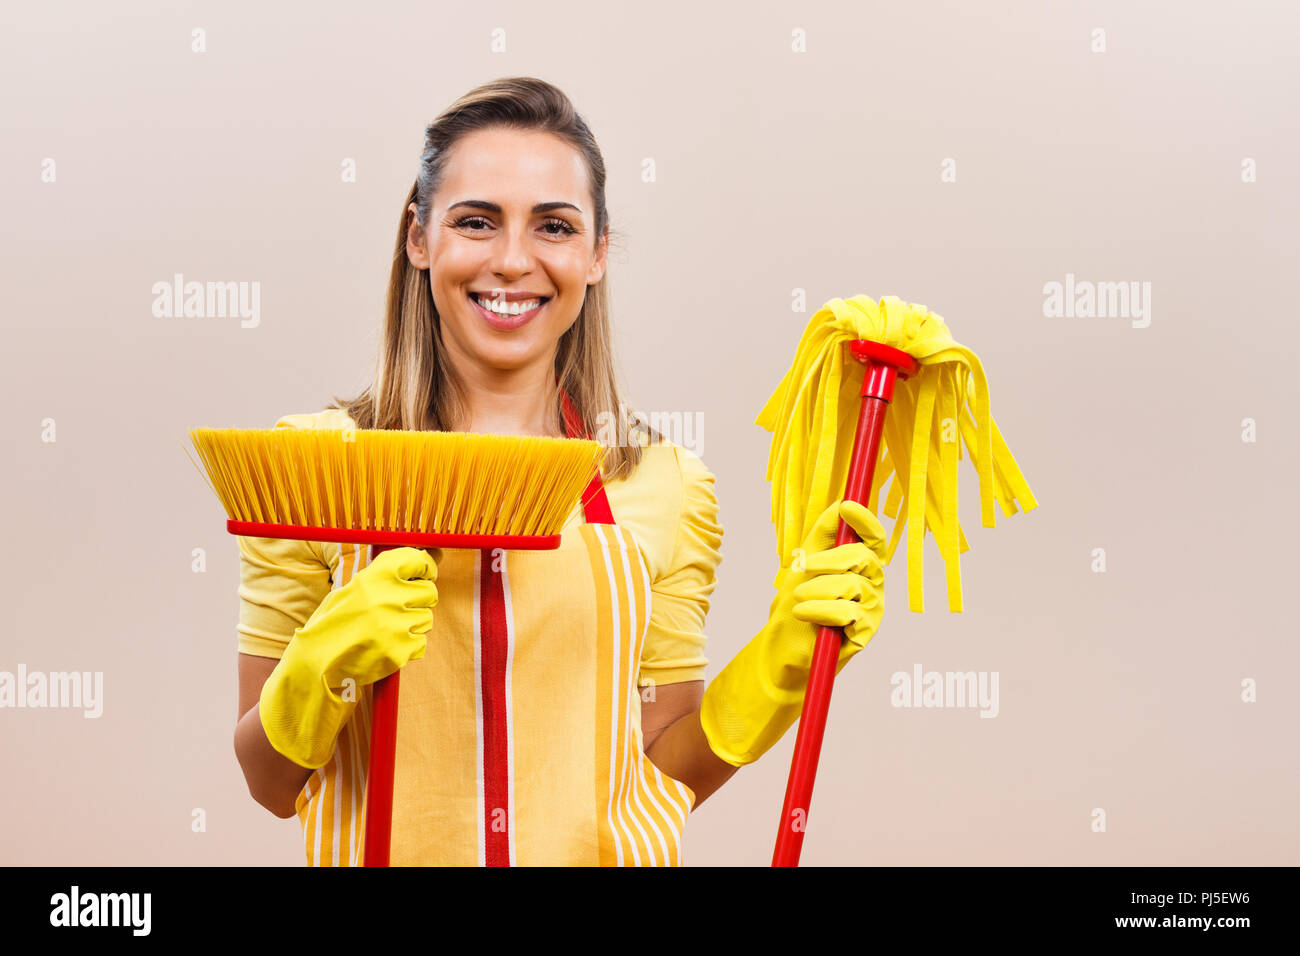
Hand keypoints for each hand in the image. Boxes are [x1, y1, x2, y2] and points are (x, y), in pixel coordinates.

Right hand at [259, 546, 439, 768]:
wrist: (315, 664)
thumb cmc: (334, 623)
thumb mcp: (353, 591)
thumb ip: (387, 575)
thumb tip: (434, 557)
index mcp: (375, 577)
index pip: (418, 560)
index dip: (425, 567)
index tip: (424, 574)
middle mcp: (388, 598)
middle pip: (429, 592)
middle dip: (419, 599)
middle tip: (399, 608)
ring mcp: (396, 626)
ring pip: (426, 618)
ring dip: (413, 624)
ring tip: (386, 630)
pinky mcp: (400, 651)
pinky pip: (421, 643)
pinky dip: (409, 646)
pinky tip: (387, 646)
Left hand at [700, 500, 885, 766]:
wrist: (783, 648)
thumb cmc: (796, 604)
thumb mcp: (804, 563)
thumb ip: (822, 534)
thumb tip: (839, 504)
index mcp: (861, 566)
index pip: (875, 538)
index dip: (865, 520)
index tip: (847, 507)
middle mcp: (872, 585)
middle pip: (864, 558)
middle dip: (830, 559)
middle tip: (804, 567)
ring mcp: (872, 610)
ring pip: (853, 585)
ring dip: (819, 589)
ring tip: (800, 600)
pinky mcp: (865, 634)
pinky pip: (848, 613)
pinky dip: (821, 611)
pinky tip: (805, 615)